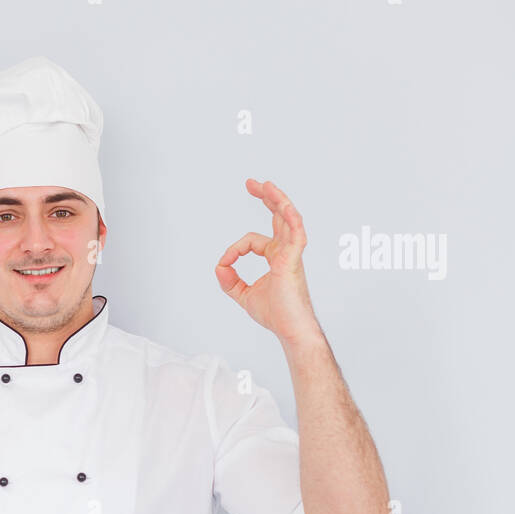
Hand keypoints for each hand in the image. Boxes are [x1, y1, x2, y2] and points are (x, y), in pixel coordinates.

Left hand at [214, 178, 322, 344]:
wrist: (289, 330)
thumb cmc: (275, 314)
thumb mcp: (244, 295)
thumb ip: (230, 281)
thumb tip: (219, 266)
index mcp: (277, 257)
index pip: (253, 241)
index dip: (234, 249)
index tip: (224, 263)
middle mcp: (286, 251)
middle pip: (278, 217)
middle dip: (266, 198)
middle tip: (252, 183)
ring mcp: (292, 254)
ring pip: (288, 219)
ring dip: (277, 200)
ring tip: (265, 185)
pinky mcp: (293, 260)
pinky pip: (295, 233)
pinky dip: (290, 218)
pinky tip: (283, 206)